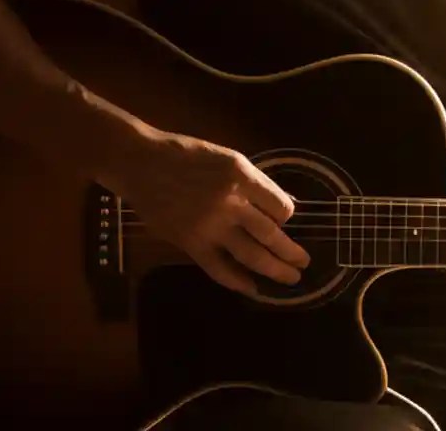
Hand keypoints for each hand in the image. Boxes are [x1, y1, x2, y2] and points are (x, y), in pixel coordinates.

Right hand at [98, 127, 310, 294]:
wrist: (141, 164)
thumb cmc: (187, 155)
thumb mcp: (228, 158)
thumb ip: (254, 183)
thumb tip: (282, 207)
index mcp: (241, 176)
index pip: (280, 206)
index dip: (287, 216)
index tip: (284, 220)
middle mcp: (229, 203)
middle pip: (271, 234)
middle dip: (291, 252)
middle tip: (304, 263)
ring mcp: (209, 226)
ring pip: (251, 255)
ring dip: (274, 270)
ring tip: (291, 278)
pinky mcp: (190, 243)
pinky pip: (219, 269)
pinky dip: (238, 281)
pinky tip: (253, 288)